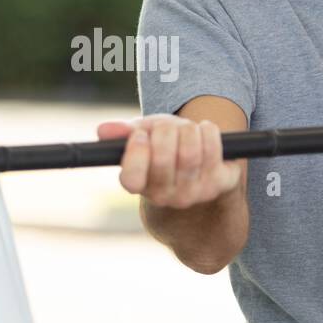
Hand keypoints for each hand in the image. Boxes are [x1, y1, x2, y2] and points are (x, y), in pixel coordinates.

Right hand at [97, 114, 241, 208]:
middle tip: (167, 127)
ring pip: (189, 151)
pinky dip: (208, 130)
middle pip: (163, 157)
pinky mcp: (219, 184)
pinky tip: (204, 131)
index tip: (141, 134)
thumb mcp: (142, 137)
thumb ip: (123, 133)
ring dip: (187, 129)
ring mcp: (193, 194)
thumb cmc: (165, 147)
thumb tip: (103, 130)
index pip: (131, 179)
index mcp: (140, 185)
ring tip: (186, 129)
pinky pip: (213, 148)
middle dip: (165, 130)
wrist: (201, 164)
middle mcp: (165, 196)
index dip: (136, 152)